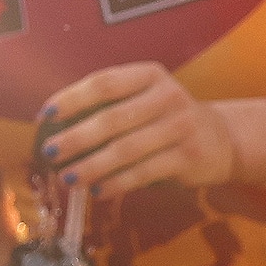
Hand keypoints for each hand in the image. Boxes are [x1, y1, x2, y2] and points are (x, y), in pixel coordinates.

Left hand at [35, 62, 250, 190]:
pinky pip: (144, 172)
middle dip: (76, 138)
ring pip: (126, 149)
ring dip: (92, 166)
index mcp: (149, 75)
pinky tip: (97, 190)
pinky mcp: (189, 156)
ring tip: (67, 177)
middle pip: (112, 118)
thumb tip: (54, 125)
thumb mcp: (143, 98)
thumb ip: (108, 105)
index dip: (71, 99)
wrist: (221, 138)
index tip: (45, 116)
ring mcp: (181, 126)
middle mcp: (168, 96)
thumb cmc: (165, 117)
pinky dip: (117, 183)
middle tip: (50, 152)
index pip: (103, 84)